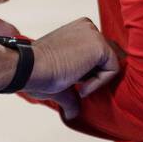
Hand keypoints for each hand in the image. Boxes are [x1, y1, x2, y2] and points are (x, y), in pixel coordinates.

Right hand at [0, 0, 118, 117]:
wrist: (29, 69)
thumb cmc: (38, 74)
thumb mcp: (59, 81)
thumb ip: (71, 93)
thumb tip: (72, 115)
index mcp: (78, 29)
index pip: (99, 54)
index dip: (90, 73)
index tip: (71, 79)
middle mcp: (87, 26)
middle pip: (108, 57)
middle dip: (95, 75)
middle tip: (74, 82)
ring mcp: (94, 33)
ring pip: (111, 63)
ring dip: (95, 80)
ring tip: (75, 82)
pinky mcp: (100, 45)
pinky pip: (113, 69)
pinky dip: (98, 83)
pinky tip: (79, 84)